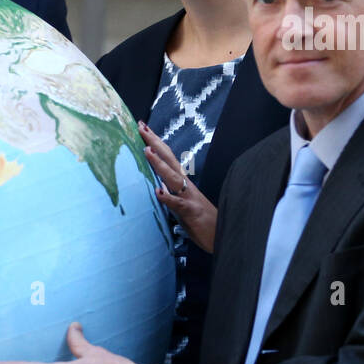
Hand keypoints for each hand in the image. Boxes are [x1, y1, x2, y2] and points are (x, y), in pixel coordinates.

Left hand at [139, 122, 216, 252]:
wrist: (222, 236)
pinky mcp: (191, 212)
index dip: (156, 143)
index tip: (143, 128)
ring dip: (159, 164)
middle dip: (155, 143)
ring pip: (173, 177)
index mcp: (183, 183)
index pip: (168, 158)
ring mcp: (189, 197)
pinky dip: (167, 198)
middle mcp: (187, 186)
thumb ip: (171, 194)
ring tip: (147, 150)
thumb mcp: (182, 205)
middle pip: (170, 159)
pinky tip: (158, 192)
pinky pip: (178, 204)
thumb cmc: (201, 222)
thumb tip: (158, 187)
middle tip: (141, 127)